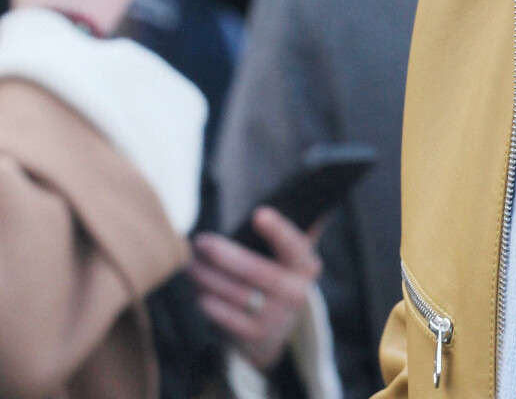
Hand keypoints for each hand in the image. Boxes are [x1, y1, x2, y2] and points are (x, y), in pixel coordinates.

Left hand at [189, 208, 322, 372]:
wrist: (277, 329)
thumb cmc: (278, 275)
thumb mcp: (291, 255)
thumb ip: (292, 227)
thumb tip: (314, 188)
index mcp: (306, 265)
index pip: (293, 245)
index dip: (277, 230)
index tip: (258, 214)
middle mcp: (296, 293)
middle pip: (253, 270)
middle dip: (221, 254)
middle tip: (199, 241)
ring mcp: (276, 319)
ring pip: (234, 293)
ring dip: (207, 277)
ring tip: (191, 265)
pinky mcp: (255, 338)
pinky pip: (225, 318)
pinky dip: (208, 302)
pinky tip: (198, 291)